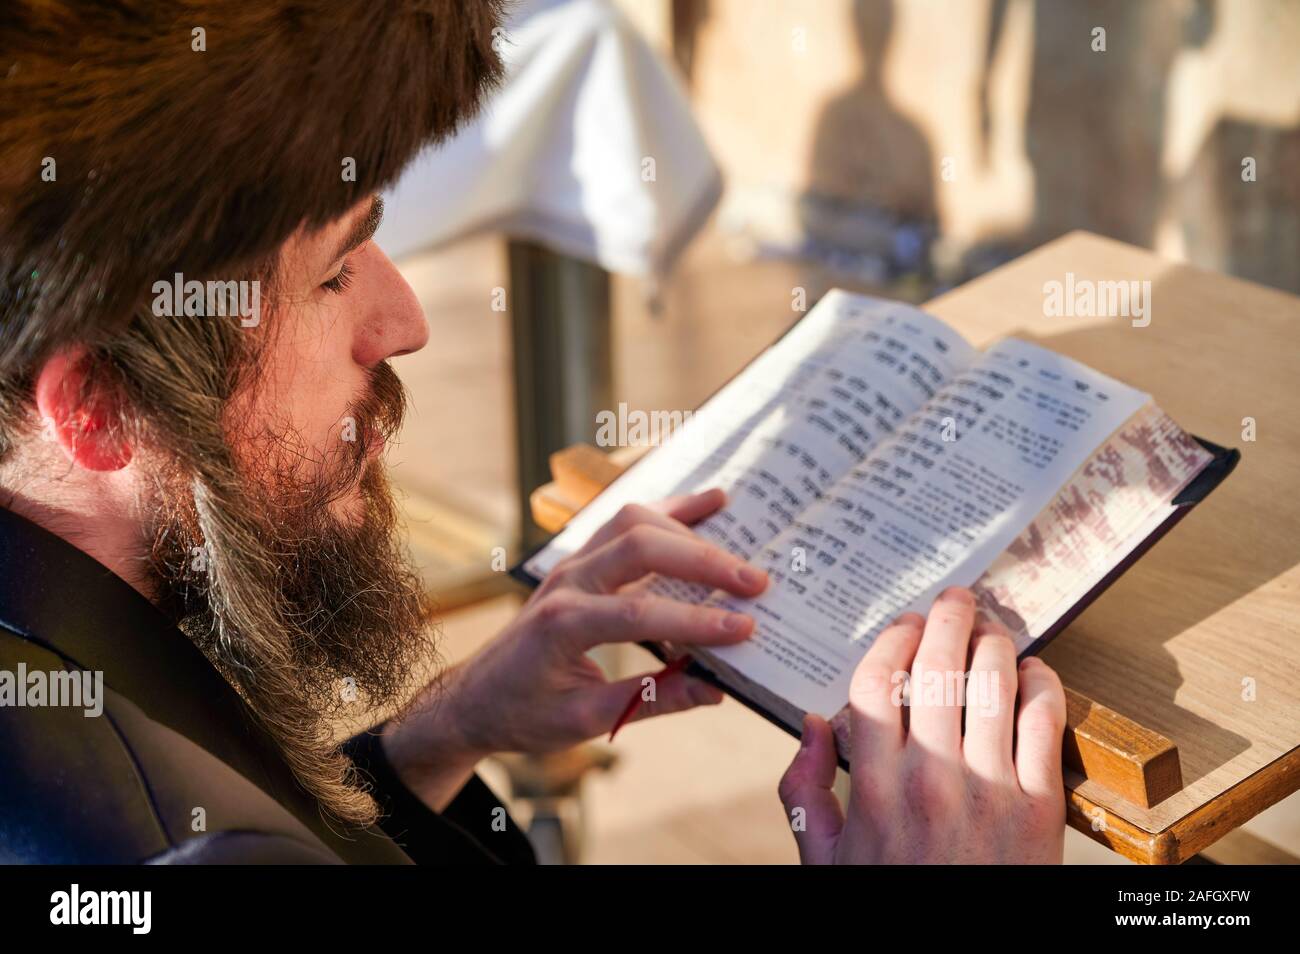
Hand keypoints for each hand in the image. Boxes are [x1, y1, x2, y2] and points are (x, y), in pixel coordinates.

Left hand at [383, 489, 767, 807]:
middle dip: (703, 561)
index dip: (695, 621)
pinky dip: (671, 509)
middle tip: (756, 583)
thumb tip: (716, 690)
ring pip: (633, 521)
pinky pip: (627, 521)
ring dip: (689, 530)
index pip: (637, 613)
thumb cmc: (525, 713)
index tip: (744, 630)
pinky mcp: (583, 559)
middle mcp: (567, 581)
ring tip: (742, 549)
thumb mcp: (584, 721)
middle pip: (640, 547)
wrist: (477, 697)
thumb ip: (650, 701)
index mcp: (562, 624)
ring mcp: (573, 563)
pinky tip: (711, 502)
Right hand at [778, 586, 1066, 863]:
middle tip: (956, 599)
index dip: (891, 642)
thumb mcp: (825, 858)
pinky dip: (1042, 686)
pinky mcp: (1039, 809)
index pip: (877, 684)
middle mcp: (929, 778)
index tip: (903, 626)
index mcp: (872, 786)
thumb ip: (805, 790)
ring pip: (993, 684)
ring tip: (995, 626)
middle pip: (938, 669)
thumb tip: (812, 726)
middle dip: (948, 619)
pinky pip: (1044, 724)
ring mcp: (989, 790)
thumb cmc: (889, 906)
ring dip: (995, 641)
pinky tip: (1036, 673)